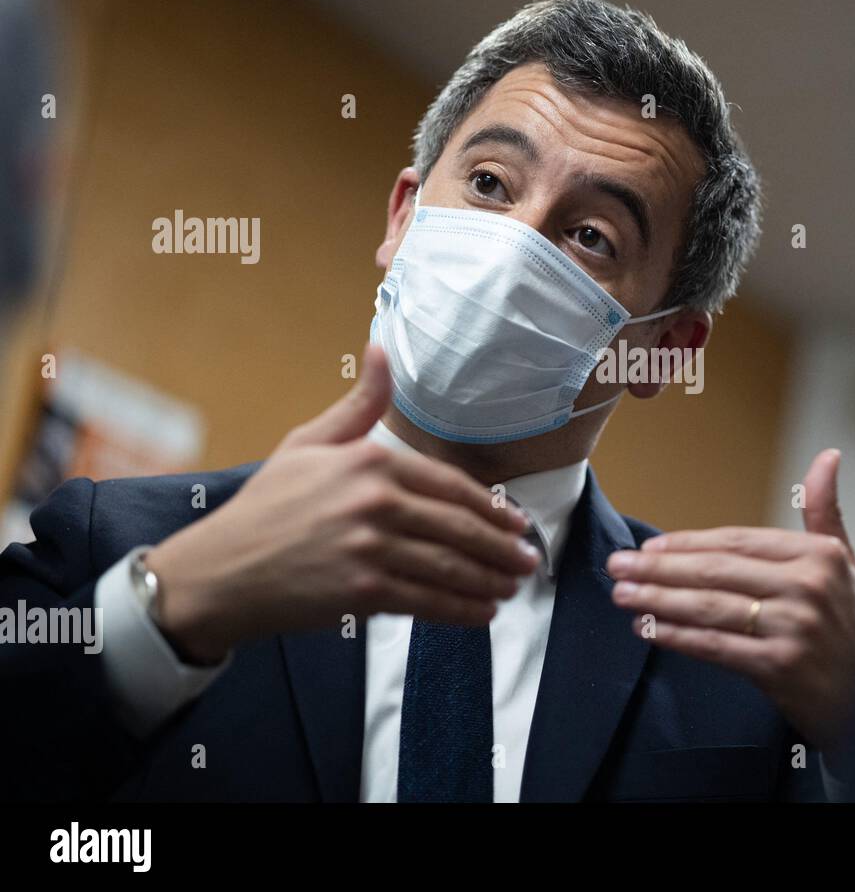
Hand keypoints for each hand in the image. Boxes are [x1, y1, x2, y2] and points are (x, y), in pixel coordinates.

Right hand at [147, 344, 538, 662]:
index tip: (517, 522)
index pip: (451, 485)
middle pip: (461, 527)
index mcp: (370, 461)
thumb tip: (381, 349)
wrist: (218, 572)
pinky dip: (463, 609)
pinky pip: (429, 601)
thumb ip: (358, 405)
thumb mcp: (308, 443)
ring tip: (512, 586)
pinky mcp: (363, 592)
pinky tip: (483, 613)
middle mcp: (376, 501)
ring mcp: (371, 548)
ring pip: (451, 566)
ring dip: (491, 579)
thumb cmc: (267, 507)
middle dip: (503, 547)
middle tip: (527, 560)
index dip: (492, 507)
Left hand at [607, 449, 854, 756]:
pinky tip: (648, 629)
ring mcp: (794, 626)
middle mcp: (808, 586)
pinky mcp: (780, 666)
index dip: (688, 543)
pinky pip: (715, 645)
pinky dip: (676, 636)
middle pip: (716, 570)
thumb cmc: (850, 631)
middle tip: (619, 565)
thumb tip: (828, 456)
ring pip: (709, 606)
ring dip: (658, 599)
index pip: (737, 541)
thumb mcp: (846, 564)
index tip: (650, 546)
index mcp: (819, 555)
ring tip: (623, 595)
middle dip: (660, 568)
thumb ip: (825, 511)